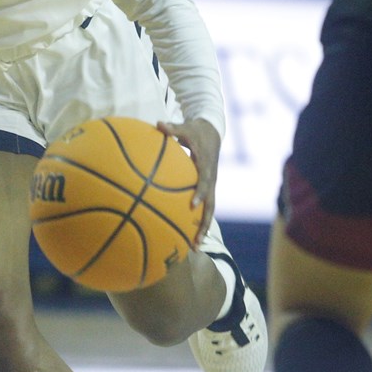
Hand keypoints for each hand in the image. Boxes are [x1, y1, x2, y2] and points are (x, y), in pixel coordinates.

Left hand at [159, 116, 219, 247]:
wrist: (212, 132)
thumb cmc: (196, 131)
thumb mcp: (186, 127)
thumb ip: (173, 128)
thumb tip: (158, 124)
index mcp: (206, 166)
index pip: (204, 181)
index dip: (200, 192)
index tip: (192, 204)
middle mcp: (210, 179)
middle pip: (210, 206)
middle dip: (204, 224)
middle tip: (196, 242)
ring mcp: (209, 186)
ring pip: (208, 210)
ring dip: (202, 229)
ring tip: (193, 248)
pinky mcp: (206, 189)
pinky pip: (203, 207)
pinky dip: (197, 221)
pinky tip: (186, 234)